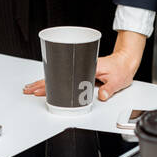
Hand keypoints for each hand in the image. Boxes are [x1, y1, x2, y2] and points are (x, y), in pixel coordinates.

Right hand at [22, 30, 144, 99]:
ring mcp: (80, 68)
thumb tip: (101, 96)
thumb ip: (109, 89)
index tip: (40, 88)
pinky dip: (54, 81)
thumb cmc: (122, 67)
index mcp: (86, 66)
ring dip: (46, 81)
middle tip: (29, 89)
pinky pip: (65, 76)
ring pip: (59, 75)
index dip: (50, 83)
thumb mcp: (118, 80)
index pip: (64, 76)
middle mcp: (81, 66)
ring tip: (33, 88)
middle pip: (57, 75)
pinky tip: (47, 85)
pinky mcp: (81, 71)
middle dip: (42, 83)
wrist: (126, 60)